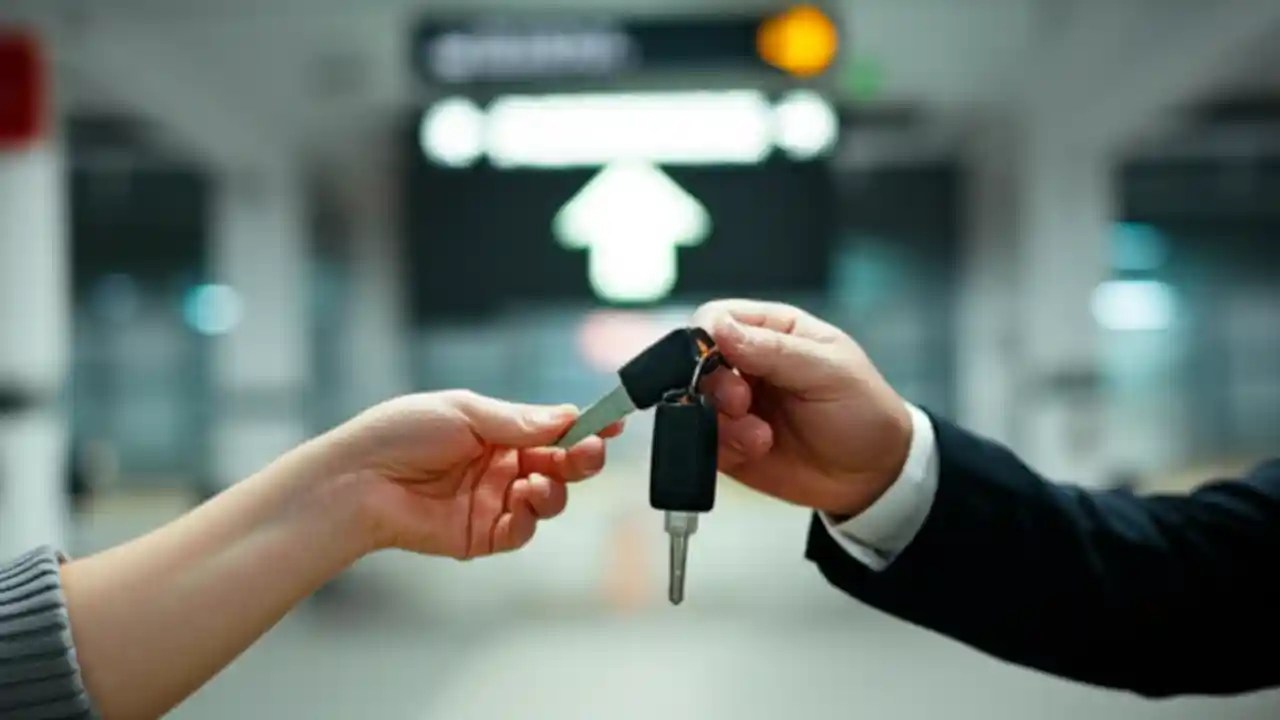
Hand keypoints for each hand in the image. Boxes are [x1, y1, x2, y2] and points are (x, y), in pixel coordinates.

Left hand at [314, 390, 620, 558]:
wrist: (357, 481)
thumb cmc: (398, 435)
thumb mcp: (465, 411)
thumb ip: (520, 420)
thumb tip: (567, 416)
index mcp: (497, 430)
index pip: (553, 429)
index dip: (585, 426)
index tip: (613, 420)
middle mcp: (500, 465)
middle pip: (559, 464)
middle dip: (581, 458)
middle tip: (590, 453)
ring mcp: (493, 500)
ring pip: (549, 499)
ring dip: (556, 488)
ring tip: (538, 481)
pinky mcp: (482, 534)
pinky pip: (522, 530)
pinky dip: (531, 516)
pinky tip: (523, 500)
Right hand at [690, 299, 911, 516]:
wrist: (875, 475)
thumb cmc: (864, 411)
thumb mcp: (828, 372)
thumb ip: (773, 350)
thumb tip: (719, 328)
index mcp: (772, 331)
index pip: (717, 317)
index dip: (706, 336)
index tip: (717, 361)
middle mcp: (747, 365)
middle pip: (694, 361)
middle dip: (713, 384)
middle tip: (742, 402)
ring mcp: (736, 406)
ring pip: (693, 403)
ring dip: (720, 421)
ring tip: (760, 436)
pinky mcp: (730, 443)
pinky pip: (704, 440)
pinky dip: (724, 447)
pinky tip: (758, 449)